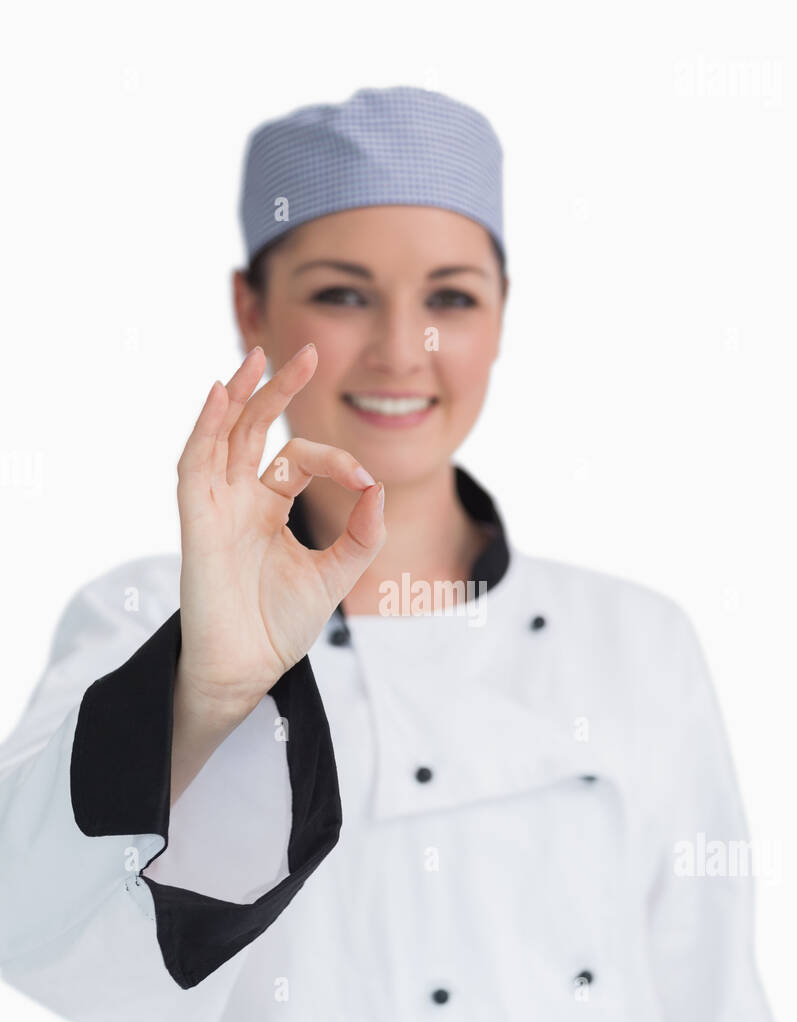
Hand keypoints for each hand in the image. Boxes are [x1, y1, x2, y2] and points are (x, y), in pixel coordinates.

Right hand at [174, 342, 384, 718]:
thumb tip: (377, 487)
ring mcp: (215, 508)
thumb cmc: (280, 627)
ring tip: (255, 357)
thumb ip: (362, 533)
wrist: (249, 668)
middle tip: (306, 353)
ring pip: (221, 437)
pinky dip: (204, 429)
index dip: (335, 461)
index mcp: (267, 509)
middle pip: (251, 430)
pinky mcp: (197, 523)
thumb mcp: (337, 574)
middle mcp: (238, 501)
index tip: (365, 479)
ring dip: (236, 396)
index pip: (297, 460)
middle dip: (275, 391)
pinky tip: (219, 396)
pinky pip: (194, 466)